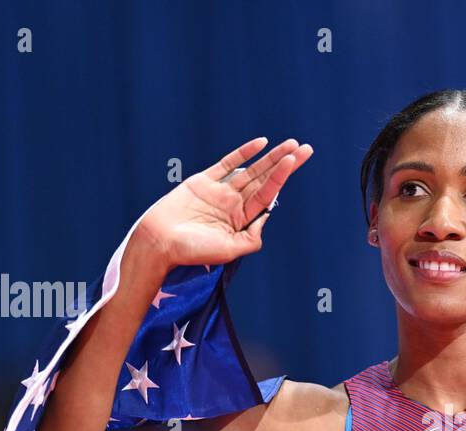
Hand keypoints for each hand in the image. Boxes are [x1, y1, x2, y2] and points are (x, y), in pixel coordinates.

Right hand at [134, 137, 313, 271]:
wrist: (159, 242)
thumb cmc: (193, 251)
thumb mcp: (230, 250)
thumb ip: (251, 238)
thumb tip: (267, 217)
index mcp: (241, 221)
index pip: (267, 196)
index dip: (282, 177)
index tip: (296, 161)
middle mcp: (233, 204)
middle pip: (265, 180)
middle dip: (285, 164)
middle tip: (306, 149)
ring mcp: (219, 192)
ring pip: (250, 170)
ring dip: (270, 157)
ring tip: (291, 144)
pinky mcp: (202, 182)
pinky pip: (226, 164)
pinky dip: (243, 153)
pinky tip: (261, 144)